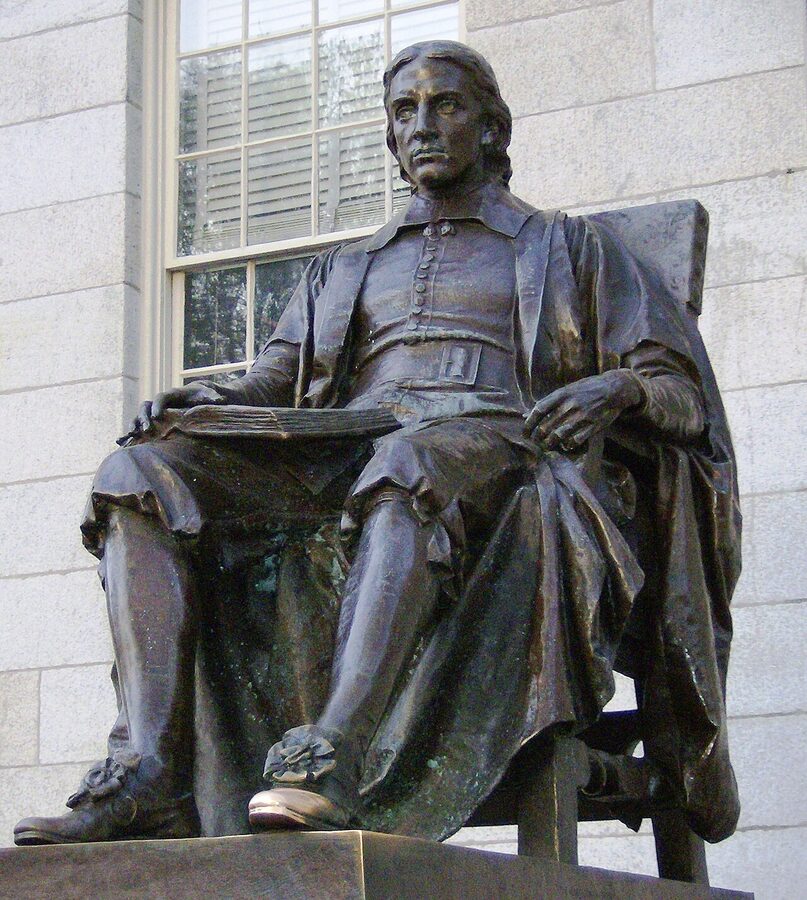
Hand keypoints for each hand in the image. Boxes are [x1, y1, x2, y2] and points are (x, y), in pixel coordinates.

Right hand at [127, 382, 226, 438]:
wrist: (202, 397)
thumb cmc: (207, 395)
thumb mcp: (211, 394)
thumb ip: (212, 397)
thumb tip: (220, 399)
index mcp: (173, 394)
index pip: (161, 397)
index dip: (158, 406)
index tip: (157, 416)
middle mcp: (162, 402)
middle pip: (146, 406)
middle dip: (144, 416)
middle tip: (147, 429)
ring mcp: (157, 411)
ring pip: (141, 414)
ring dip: (136, 423)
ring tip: (134, 434)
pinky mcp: (156, 420)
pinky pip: (142, 424)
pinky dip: (135, 431)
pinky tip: (129, 442)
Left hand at [523, 370, 642, 450]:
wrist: (614, 388)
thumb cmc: (587, 389)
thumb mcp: (567, 390)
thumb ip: (548, 402)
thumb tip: (526, 414)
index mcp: (561, 394)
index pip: (538, 410)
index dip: (529, 424)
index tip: (525, 434)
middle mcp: (569, 405)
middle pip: (545, 426)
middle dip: (538, 438)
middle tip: (536, 442)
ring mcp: (581, 416)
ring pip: (558, 436)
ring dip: (550, 444)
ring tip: (547, 446)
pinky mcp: (593, 426)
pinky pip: (575, 441)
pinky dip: (568, 446)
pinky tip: (566, 446)